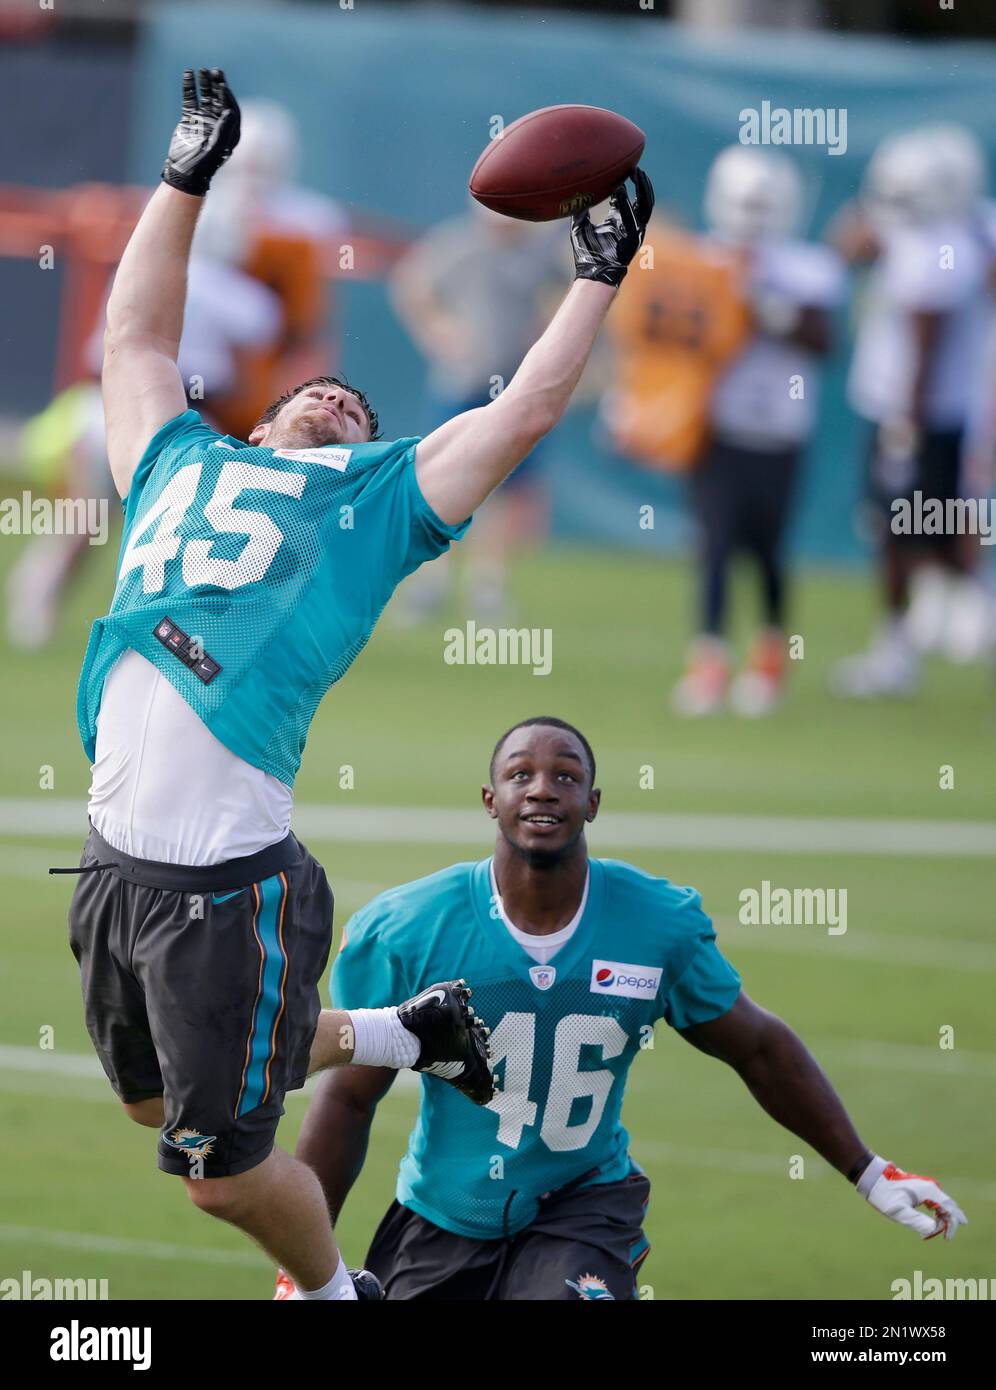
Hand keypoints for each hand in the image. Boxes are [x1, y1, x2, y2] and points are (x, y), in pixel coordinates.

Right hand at [162, 68, 240, 196]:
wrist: (184, 172)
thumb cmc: (202, 165)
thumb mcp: (215, 149)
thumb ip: (223, 130)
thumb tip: (230, 112)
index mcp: (229, 132)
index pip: (231, 109)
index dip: (227, 97)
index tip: (221, 86)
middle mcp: (218, 124)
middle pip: (220, 99)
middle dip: (218, 85)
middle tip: (215, 71)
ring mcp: (204, 120)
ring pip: (205, 97)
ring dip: (204, 83)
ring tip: (201, 70)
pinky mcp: (190, 118)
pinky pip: (190, 99)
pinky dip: (189, 87)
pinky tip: (188, 74)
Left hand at [570, 168, 653, 287]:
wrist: (591, 273)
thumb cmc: (586, 254)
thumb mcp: (580, 227)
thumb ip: (580, 211)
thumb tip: (573, 194)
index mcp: (617, 221)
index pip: (625, 198)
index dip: (625, 183)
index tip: (621, 169)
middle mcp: (628, 224)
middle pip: (641, 199)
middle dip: (641, 183)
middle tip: (636, 167)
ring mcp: (634, 231)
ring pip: (646, 206)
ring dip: (644, 189)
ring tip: (639, 174)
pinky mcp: (635, 238)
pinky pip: (636, 218)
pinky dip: (629, 204)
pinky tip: (623, 191)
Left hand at [857, 1156, 966, 1239]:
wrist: (873, 1177)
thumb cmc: (885, 1194)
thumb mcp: (899, 1211)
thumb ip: (917, 1221)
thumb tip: (934, 1230)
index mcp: (929, 1191)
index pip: (950, 1209)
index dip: (951, 1225)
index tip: (945, 1239)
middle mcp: (930, 1187)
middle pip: (950, 1206)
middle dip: (951, 1222)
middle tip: (947, 1237)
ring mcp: (926, 1187)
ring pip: (944, 1204)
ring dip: (944, 1218)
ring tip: (940, 1232)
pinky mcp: (920, 1189)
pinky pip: (936, 1201)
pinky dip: (938, 1213)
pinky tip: (936, 1221)